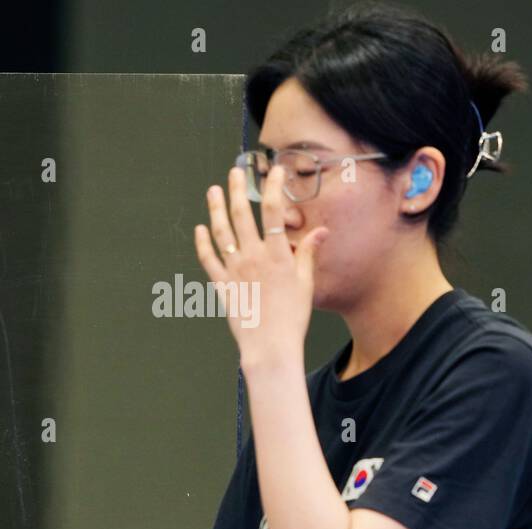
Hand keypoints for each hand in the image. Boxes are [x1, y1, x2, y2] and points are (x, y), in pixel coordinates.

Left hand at [194, 164, 328, 366]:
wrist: (270, 345)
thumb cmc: (292, 317)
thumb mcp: (306, 283)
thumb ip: (308, 254)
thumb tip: (320, 231)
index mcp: (276, 256)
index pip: (272, 212)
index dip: (273, 187)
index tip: (274, 171)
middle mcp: (252, 258)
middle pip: (241, 215)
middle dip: (237, 189)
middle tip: (235, 172)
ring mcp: (234, 270)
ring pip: (220, 232)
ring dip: (215, 208)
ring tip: (213, 190)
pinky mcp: (221, 284)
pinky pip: (208, 259)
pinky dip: (203, 242)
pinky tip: (201, 229)